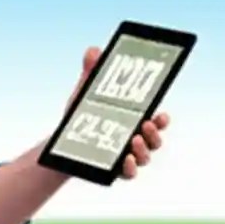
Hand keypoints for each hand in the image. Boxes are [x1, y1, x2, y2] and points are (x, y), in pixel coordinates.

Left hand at [66, 46, 171, 180]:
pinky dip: (131, 168)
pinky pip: (130, 173)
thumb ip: (91, 72)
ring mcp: (128, 157)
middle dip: (155, 133)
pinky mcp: (116, 171)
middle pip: (155, 140)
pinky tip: (125, 160)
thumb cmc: (81, 117)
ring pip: (146, 157)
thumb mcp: (85, 93)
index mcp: (133, 120)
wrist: (62, 144)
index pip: (155, 120)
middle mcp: (135, 140)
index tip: (162, 114)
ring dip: (144, 149)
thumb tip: (94, 50)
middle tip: (146, 124)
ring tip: (134, 140)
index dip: (162, 120)